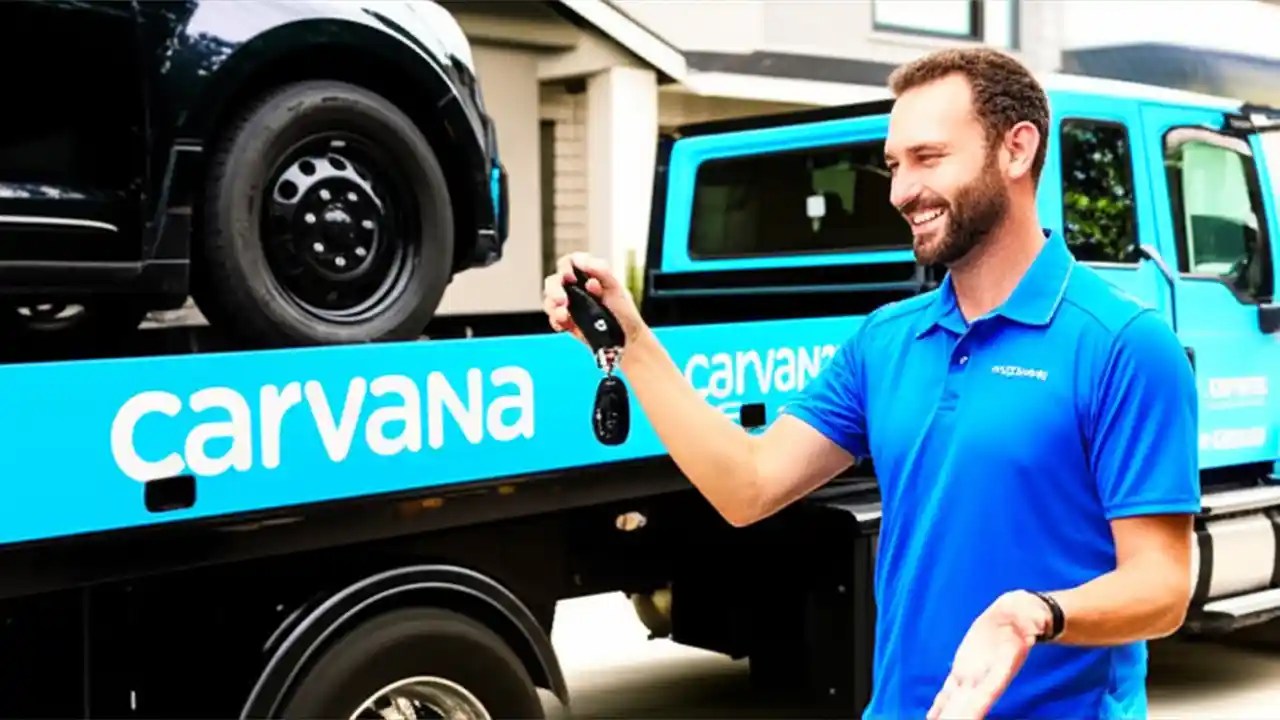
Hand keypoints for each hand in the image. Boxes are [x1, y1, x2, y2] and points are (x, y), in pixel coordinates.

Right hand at [542, 252, 646, 344]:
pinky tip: (564, 325)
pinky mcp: (568, 322)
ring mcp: (571, 305)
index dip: (567, 266)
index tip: (571, 277)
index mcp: (589, 275)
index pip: (571, 262)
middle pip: (555, 280)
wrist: (627, 340)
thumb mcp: (618, 289)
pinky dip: (556, 321)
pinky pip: (553, 319)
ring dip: (553, 307)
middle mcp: (577, 288)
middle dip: (554, 289)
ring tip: (564, 315)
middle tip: (562, 300)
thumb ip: (604, 274)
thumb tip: (588, 266)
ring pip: (550, 299)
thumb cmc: (626, 313)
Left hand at [927, 591, 1052, 719]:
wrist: (1013, 618)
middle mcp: (985, 678)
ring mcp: (972, 677)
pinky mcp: (962, 671)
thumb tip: (1035, 620)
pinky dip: (940, 704)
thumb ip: (1027, 626)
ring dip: (946, 715)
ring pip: (956, 702)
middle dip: (957, 717)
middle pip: (968, 705)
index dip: (974, 710)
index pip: (985, 695)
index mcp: (1001, 669)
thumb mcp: (1026, 623)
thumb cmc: (1023, 622)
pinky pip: (948, 691)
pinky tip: (932, 717)